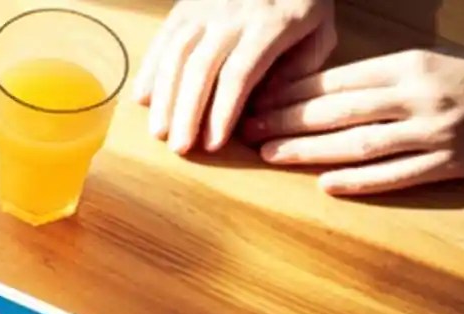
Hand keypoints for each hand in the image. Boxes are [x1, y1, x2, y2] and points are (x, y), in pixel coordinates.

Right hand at [134, 0, 335, 153]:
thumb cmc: (304, 0)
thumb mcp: (319, 32)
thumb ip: (296, 71)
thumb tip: (260, 107)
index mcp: (271, 23)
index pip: (239, 74)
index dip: (223, 112)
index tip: (213, 145)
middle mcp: (232, 14)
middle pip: (201, 68)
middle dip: (187, 113)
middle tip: (179, 148)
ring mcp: (204, 7)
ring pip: (176, 54)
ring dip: (164, 96)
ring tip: (158, 131)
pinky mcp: (186, 4)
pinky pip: (163, 38)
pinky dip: (150, 69)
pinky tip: (143, 98)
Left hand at [245, 49, 463, 194]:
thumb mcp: (424, 65)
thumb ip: (374, 77)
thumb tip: (308, 92)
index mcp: (409, 66)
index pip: (338, 81)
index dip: (293, 92)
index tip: (256, 100)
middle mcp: (418, 97)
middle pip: (339, 111)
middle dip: (287, 119)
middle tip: (248, 128)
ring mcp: (433, 133)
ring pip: (359, 144)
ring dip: (309, 150)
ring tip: (270, 153)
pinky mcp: (447, 165)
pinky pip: (395, 175)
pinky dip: (358, 181)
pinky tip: (324, 184)